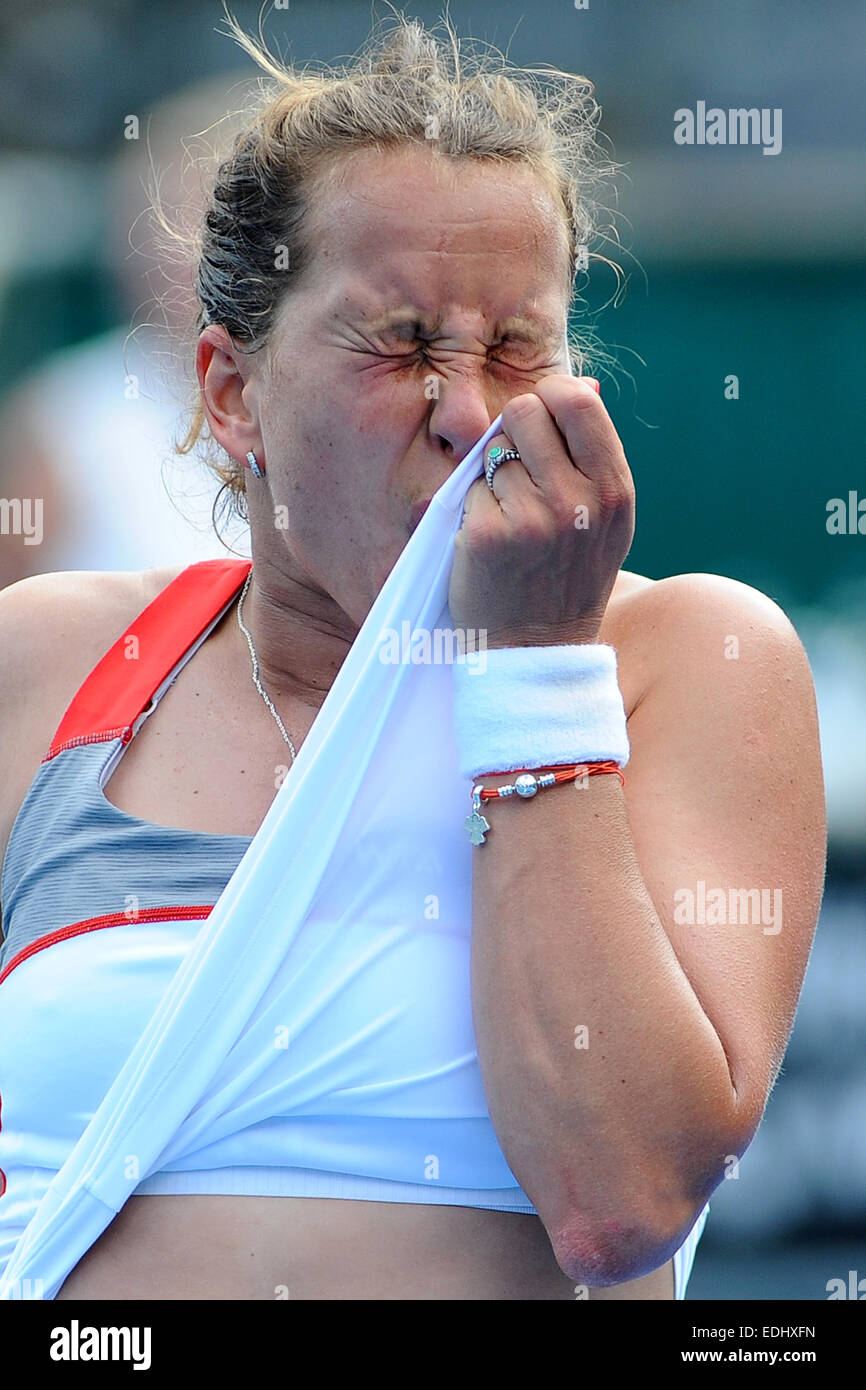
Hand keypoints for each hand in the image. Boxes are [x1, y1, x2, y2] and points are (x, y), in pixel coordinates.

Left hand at [448, 376, 634, 647]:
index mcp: (613, 491)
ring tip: (511, 518)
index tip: (543, 423)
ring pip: (494, 450)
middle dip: (515, 432)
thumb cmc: (568, 578)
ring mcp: (531, 518)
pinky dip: (473, 509)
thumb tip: (583, 382)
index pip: (579, 400)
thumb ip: (594, 454)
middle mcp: (578, 501)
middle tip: (520, 474)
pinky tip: (490, 543)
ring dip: (494, 477)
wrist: (537, 652)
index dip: (552, 398)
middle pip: (527, 410)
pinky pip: (469, 488)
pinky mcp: (485, 535)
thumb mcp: (604, 519)